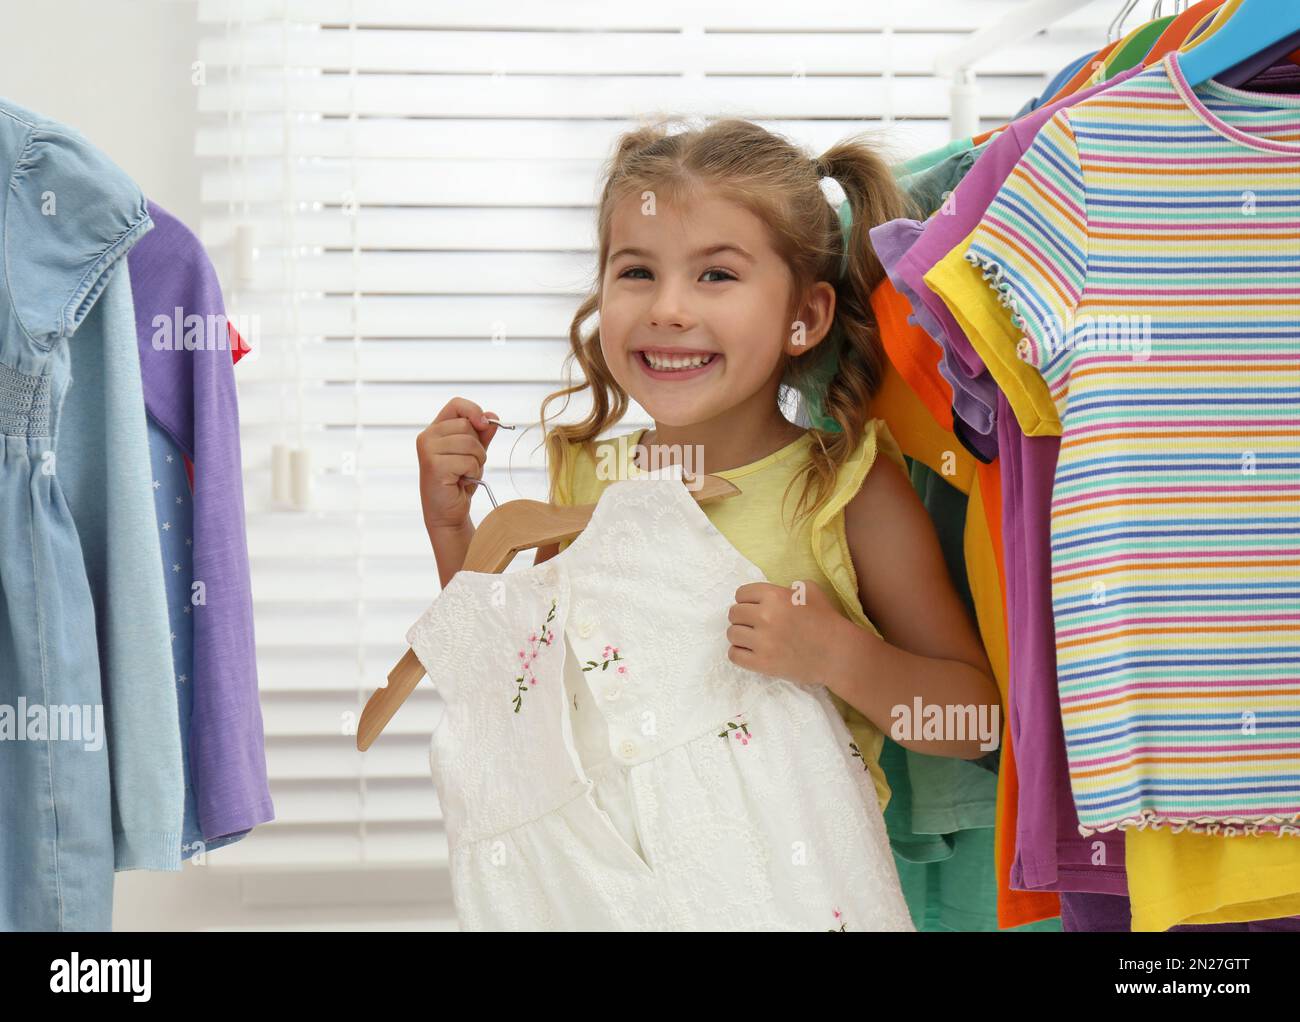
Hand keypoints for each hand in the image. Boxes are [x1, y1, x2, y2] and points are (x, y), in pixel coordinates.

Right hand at [416, 397, 499, 534]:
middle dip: (478, 446)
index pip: (457, 404)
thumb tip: (492, 417)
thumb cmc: (458, 482)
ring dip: (476, 461)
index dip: (474, 411)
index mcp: (436, 429)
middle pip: (467, 425)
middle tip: (468, 464)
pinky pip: (468, 461)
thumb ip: (482, 434)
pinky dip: (472, 473)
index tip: (484, 424)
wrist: (448, 512)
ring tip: (465, 473)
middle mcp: (427, 436)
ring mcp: (428, 450)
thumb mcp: (474, 453)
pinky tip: (461, 481)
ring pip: (470, 443)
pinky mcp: (434, 465)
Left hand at [725, 580, 853, 688]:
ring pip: (732, 634)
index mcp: (774, 596)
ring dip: (740, 635)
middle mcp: (765, 617)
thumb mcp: (810, 590)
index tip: (755, 607)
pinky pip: (734, 655)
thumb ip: (787, 587)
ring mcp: (762, 642)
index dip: (747, 600)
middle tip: (755, 624)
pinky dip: (739, 653)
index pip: (741, 594)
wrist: (837, 654)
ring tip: (753, 638)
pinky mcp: (762, 664)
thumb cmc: (826, 620)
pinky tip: (750, 652)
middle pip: (734, 614)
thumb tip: (772, 593)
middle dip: (743, 617)